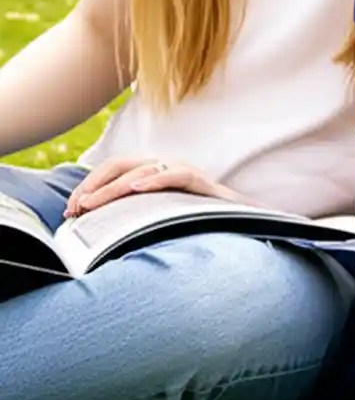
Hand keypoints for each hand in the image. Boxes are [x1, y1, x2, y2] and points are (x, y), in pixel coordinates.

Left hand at [65, 157, 243, 217]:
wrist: (240, 222)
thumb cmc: (196, 224)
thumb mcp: (157, 220)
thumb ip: (133, 220)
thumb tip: (95, 234)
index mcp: (150, 175)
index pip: (111, 171)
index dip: (88, 187)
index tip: (70, 211)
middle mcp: (163, 167)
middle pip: (118, 165)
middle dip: (92, 186)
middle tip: (75, 209)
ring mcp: (181, 170)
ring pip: (140, 169)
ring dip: (111, 187)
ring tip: (92, 203)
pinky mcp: (200, 181)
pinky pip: (176, 175)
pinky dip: (155, 179)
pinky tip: (138, 188)